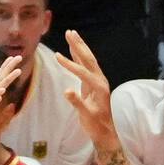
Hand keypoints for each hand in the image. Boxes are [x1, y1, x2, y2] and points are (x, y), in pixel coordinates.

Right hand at [56, 30, 120, 149]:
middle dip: (78, 45)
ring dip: (79, 46)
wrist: (106, 132)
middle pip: (88, 59)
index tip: (57, 56)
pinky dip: (79, 56)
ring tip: (71, 34)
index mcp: (99, 87)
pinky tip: (73, 50)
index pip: (82, 72)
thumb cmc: (96, 125)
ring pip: (88, 59)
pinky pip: (86, 66)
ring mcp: (97, 81)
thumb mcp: (86, 116)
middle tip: (69, 32)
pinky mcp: (93, 83)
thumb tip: (66, 90)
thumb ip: (77, 102)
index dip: (69, 64)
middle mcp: (100, 80)